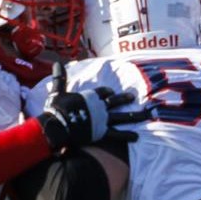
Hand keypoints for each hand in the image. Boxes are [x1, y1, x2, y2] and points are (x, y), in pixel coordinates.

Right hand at [35, 63, 154, 148]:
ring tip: (144, 114)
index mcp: (89, 97)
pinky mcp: (102, 133)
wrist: (57, 125)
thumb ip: (60, 78)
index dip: (107, 92)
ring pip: (121, 117)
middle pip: (114, 101)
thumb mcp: (57, 91)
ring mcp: (102, 120)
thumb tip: (57, 63)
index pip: (101, 92)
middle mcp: (99, 107)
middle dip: (124, 99)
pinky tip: (137, 136)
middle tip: (133, 97)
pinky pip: (117, 134)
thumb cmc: (56, 109)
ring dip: (133, 115)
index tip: (112, 91)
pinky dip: (127, 135)